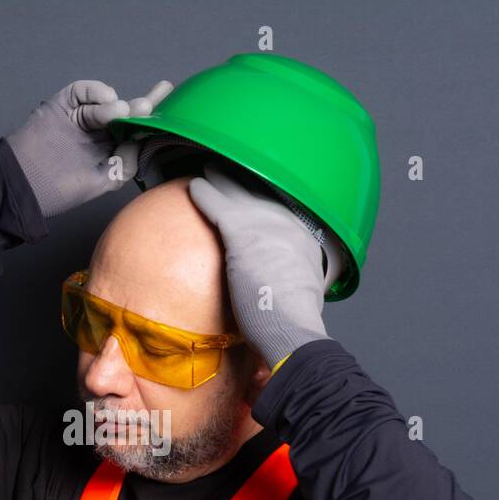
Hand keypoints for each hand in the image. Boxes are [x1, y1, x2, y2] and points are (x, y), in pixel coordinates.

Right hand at [5, 79, 173, 218]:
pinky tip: (106, 101)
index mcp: (108, 150)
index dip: (152, 119)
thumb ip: (125, 161)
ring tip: (119, 113)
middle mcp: (96, 132)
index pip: (135, 131)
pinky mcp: (63, 105)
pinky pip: (83, 91)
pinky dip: (97, 92)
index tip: (172, 106)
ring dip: (116, 106)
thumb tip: (141, 139)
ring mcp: (80, 116)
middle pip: (125, 111)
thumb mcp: (104, 180)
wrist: (25, 185)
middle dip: (141, 107)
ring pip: (106, 101)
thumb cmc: (60, 190)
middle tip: (152, 102)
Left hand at [187, 160, 331, 369]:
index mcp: (304, 237)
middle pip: (261, 193)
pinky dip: (204, 194)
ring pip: (239, 191)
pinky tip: (194, 188)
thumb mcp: (305, 291)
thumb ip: (293, 277)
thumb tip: (286, 285)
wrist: (292, 329)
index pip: (281, 208)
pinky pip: (217, 205)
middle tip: (229, 173)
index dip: (263, 200)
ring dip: (222, 180)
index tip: (253, 195)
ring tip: (210, 170)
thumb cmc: (294, 322)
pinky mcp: (241, 231)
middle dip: (244, 182)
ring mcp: (265, 224)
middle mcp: (287, 223)